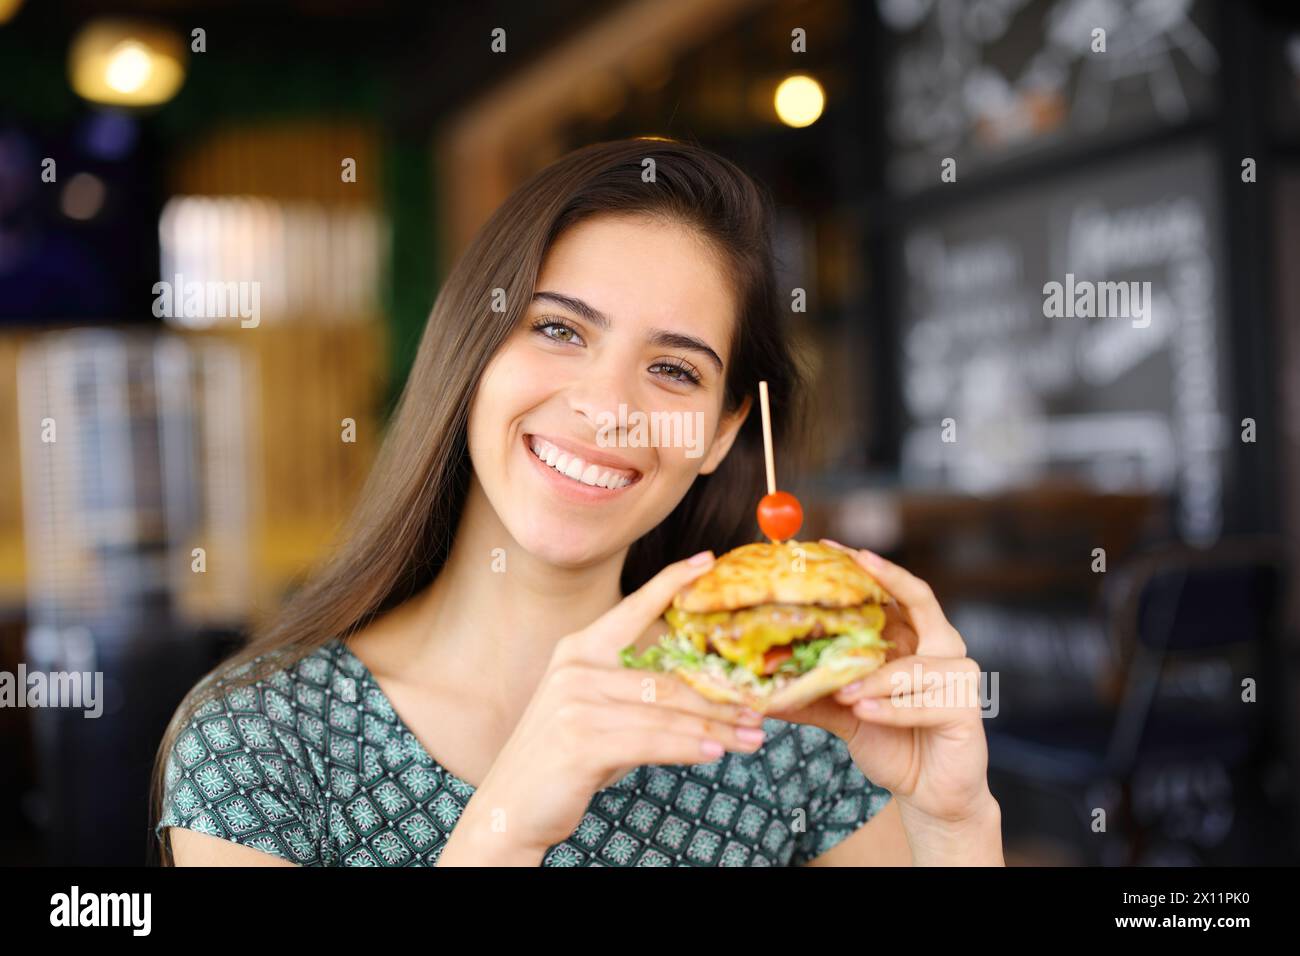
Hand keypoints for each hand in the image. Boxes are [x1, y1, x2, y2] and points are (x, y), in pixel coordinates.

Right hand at [442, 551, 767, 863]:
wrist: (511, 805)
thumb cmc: (562, 758)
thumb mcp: (598, 714)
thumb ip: (637, 696)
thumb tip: (703, 692)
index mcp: (580, 649)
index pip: (633, 608)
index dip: (672, 583)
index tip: (707, 562)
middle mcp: (576, 668)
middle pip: (667, 676)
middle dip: (721, 694)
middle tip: (761, 706)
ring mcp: (575, 703)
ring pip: (667, 710)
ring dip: (717, 726)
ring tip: (752, 735)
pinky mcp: (581, 741)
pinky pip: (652, 741)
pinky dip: (690, 747)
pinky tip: (716, 751)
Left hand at [764, 540, 994, 827]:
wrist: (928, 791)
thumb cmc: (889, 739)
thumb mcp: (843, 712)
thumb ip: (811, 693)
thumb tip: (756, 686)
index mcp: (914, 638)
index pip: (894, 590)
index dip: (868, 567)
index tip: (830, 546)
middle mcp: (941, 648)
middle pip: (920, 599)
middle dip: (886, 578)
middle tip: (855, 561)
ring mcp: (958, 677)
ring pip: (913, 666)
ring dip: (875, 678)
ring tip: (842, 691)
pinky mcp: (965, 710)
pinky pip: (924, 703)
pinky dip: (890, 708)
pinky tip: (862, 712)